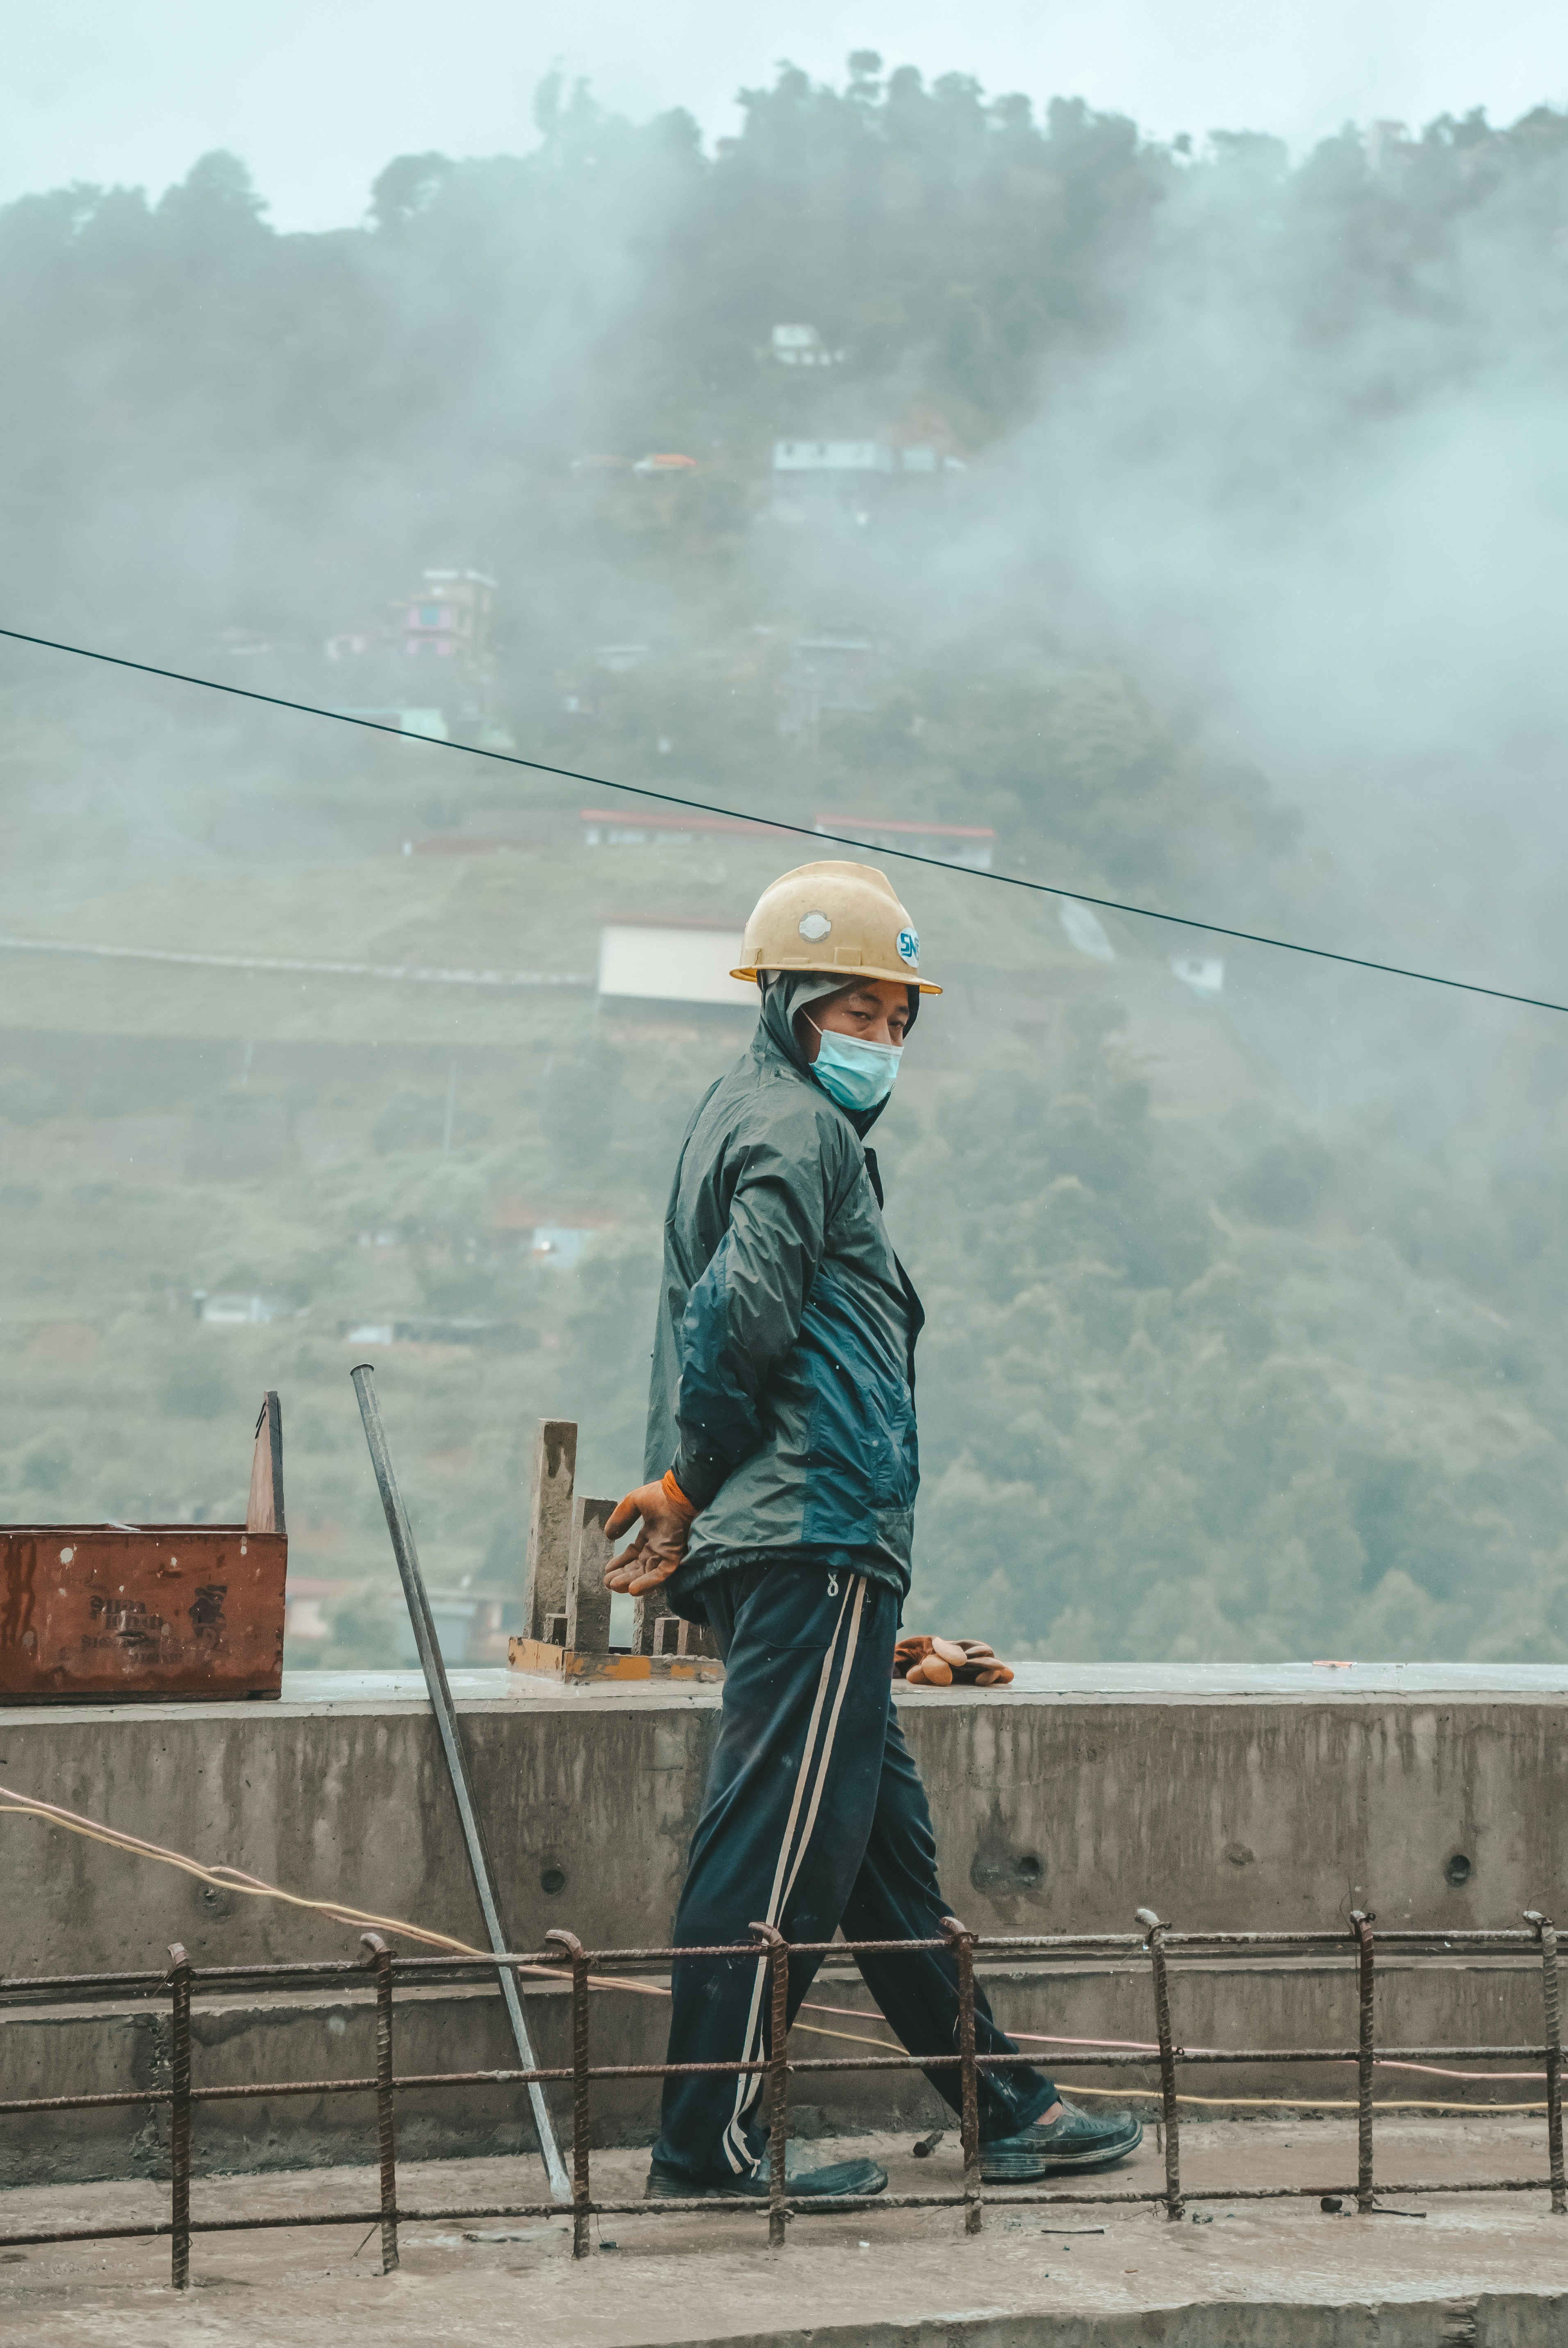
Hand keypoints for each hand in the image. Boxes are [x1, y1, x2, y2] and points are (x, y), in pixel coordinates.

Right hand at [603, 1478, 694, 1594]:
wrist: (680, 1493)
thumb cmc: (660, 1494)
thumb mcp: (633, 1502)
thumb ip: (621, 1518)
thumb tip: (608, 1536)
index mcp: (649, 1535)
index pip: (633, 1554)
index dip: (620, 1563)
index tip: (607, 1570)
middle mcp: (657, 1547)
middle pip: (638, 1567)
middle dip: (622, 1576)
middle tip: (607, 1583)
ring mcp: (665, 1553)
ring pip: (646, 1574)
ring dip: (630, 1581)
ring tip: (614, 1586)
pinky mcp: (673, 1556)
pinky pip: (660, 1574)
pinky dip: (647, 1583)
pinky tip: (632, 1589)